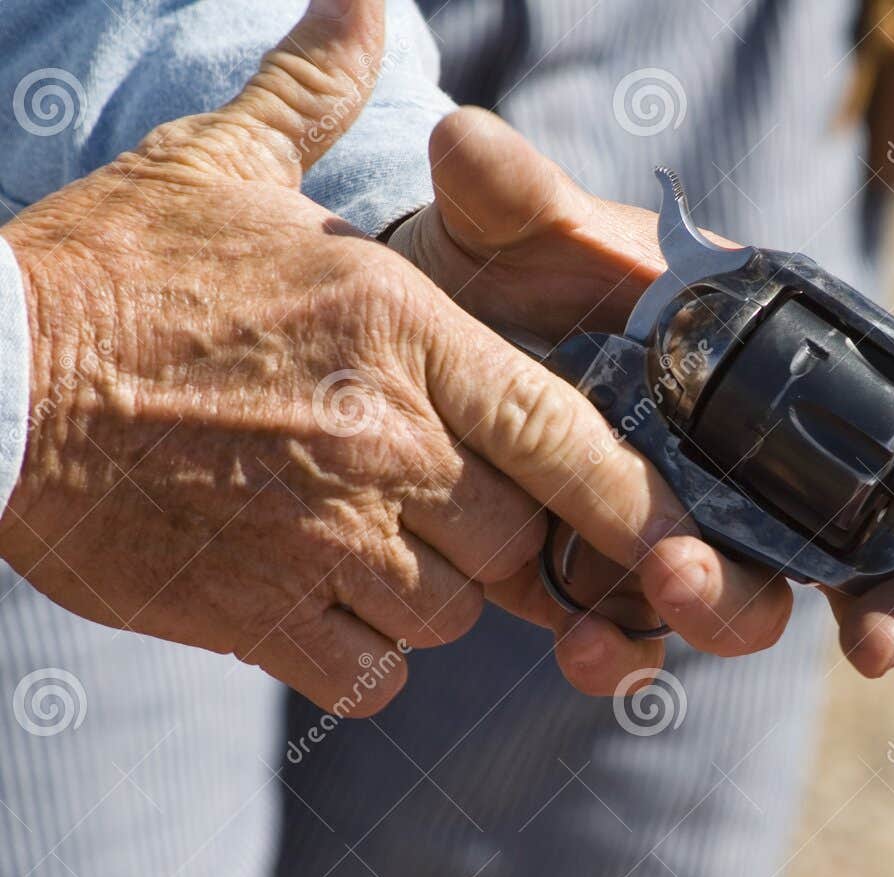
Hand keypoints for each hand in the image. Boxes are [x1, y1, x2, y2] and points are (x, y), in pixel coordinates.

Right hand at [0, 0, 786, 710]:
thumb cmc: (106, 271)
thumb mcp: (219, 167)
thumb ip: (312, 99)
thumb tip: (359, 4)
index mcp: (402, 335)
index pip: (566, 435)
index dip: (633, 498)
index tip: (670, 535)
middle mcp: (389, 446)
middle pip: (521, 542)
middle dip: (497, 537)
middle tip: (435, 504)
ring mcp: (329, 543)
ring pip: (452, 614)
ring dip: (426, 595)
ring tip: (358, 541)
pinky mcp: (263, 620)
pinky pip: (370, 676)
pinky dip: (358, 657)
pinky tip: (309, 604)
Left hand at [391, 108, 893, 685]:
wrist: (429, 323)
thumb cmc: (506, 263)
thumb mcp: (519, 225)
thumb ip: (517, 194)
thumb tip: (472, 143)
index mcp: (760, 385)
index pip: (866, 483)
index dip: (890, 570)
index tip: (876, 633)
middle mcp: (739, 469)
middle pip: (800, 568)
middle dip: (754, 595)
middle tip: (685, 582)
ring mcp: (676, 527)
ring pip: (723, 606)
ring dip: (685, 623)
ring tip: (605, 633)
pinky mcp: (603, 575)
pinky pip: (630, 635)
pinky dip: (615, 654)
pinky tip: (577, 649)